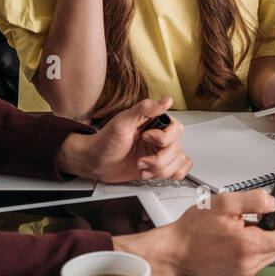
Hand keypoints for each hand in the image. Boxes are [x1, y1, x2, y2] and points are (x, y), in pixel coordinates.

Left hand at [58, 97, 191, 181]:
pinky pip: (179, 171)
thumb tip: (166, 100)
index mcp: (154, 122)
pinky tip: (151, 173)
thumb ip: (144, 109)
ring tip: (142, 167)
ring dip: (159, 170)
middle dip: (158, 160)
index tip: (145, 138)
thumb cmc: (105, 142)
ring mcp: (160, 152)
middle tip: (140, 159)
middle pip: (178, 148)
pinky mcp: (160, 166)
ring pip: (178, 162)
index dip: (162, 139)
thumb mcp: (122, 122)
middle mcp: (160, 137)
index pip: (176, 129)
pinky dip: (168, 174)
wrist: (96, 163)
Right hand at [116, 189, 274, 275]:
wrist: (174, 251)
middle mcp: (249, 262)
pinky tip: (240, 234)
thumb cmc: (192, 230)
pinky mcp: (239, 272)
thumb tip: (273, 203)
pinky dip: (256, 244)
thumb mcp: (224, 203)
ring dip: (266, 236)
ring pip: (272, 252)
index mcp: (249, 245)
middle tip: (263, 213)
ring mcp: (244, 270)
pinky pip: (259, 258)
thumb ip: (254, 200)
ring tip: (247, 223)